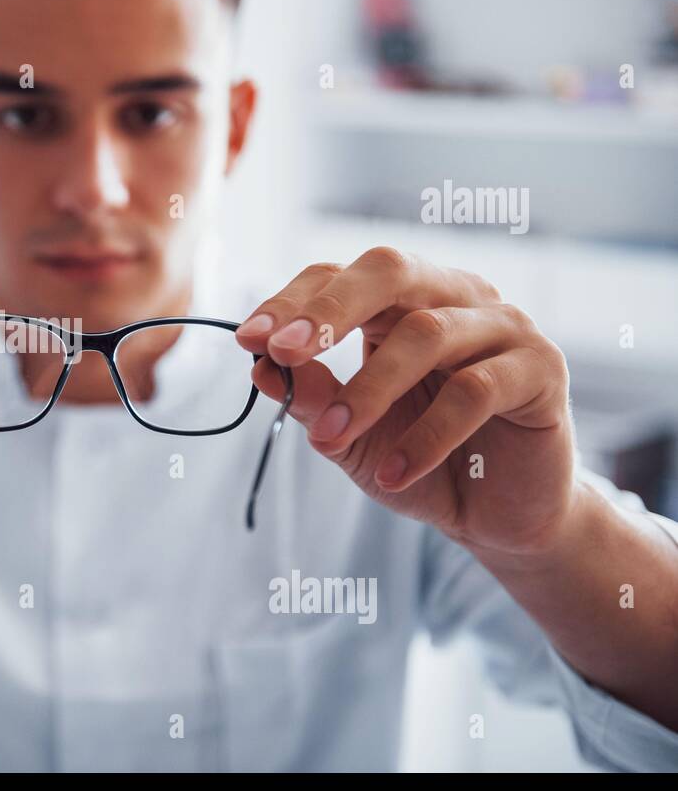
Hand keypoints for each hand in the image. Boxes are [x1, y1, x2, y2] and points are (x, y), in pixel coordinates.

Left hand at [237, 246, 577, 553]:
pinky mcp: (542, 369)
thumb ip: (312, 399)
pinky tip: (391, 473)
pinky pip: (475, 391)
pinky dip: (425, 436)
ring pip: (426, 334)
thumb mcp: (351, 436)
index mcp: (402, 301)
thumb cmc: (420, 462)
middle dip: (327, 311)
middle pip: (389, 273)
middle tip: (281, 351)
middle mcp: (454, 297)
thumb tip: (259, 367)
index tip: (247, 340)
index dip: (291, 303)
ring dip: (368, 390)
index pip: (339, 277)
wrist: (497, 518)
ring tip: (328, 439)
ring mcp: (503, 325)